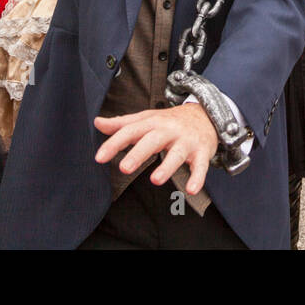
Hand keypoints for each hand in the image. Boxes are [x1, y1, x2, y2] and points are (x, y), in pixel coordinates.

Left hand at [94, 104, 217, 195]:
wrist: (207, 115)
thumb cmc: (170, 121)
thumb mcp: (147, 118)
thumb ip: (122, 123)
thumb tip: (97, 123)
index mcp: (153, 122)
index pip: (130, 131)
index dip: (114, 143)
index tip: (99, 158)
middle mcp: (169, 130)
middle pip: (152, 140)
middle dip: (139, 153)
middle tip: (124, 168)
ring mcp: (186, 141)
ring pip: (177, 154)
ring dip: (167, 167)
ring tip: (155, 180)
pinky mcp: (202, 152)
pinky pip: (200, 166)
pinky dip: (197, 178)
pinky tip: (191, 190)